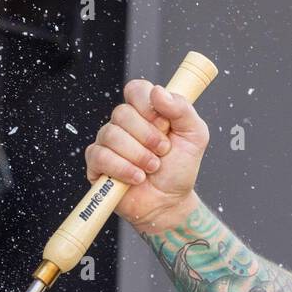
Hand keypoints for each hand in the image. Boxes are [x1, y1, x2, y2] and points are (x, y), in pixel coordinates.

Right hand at [84, 78, 210, 232]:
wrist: (170, 202)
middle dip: (148, 137)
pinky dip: (124, 169)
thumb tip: (158, 92)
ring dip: (139, 155)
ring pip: (112, 135)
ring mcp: (108, 142)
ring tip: (152, 168)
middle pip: (122, 113)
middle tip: (162, 152)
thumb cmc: (180, 168)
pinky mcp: (97, 163)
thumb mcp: (194, 135)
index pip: (136, 89)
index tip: (164, 124)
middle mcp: (124, 123)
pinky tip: (138, 178)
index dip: (147, 105)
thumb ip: (182, 109)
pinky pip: (101, 156)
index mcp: (146, 111)